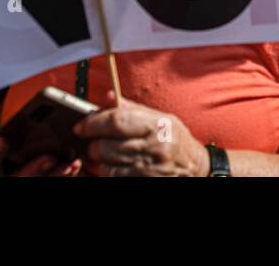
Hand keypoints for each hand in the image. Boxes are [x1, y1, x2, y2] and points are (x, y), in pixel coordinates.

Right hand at [0, 130, 79, 177]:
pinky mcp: (40, 185)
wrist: (8, 164)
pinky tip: (75, 164)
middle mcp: (1, 182)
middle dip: (32, 170)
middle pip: (16, 181)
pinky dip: (65, 176)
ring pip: (37, 185)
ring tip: (68, 162)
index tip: (2, 141)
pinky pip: (52, 184)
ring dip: (54, 176)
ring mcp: (21, 186)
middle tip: (48, 156)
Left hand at [74, 93, 208, 176]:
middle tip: (92, 143)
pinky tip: (109, 167)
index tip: (81, 126)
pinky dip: (106, 173)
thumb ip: (133, 109)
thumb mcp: (160, 118)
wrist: (197, 168)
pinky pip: (114, 178)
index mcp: (156, 124)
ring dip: (98, 162)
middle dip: (93, 145)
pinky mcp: (144, 181)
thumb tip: (109, 97)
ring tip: (101, 156)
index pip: (115, 121)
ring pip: (107, 166)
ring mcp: (148, 168)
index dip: (92, 123)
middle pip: (106, 146)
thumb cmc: (177, 140)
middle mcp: (153, 146)